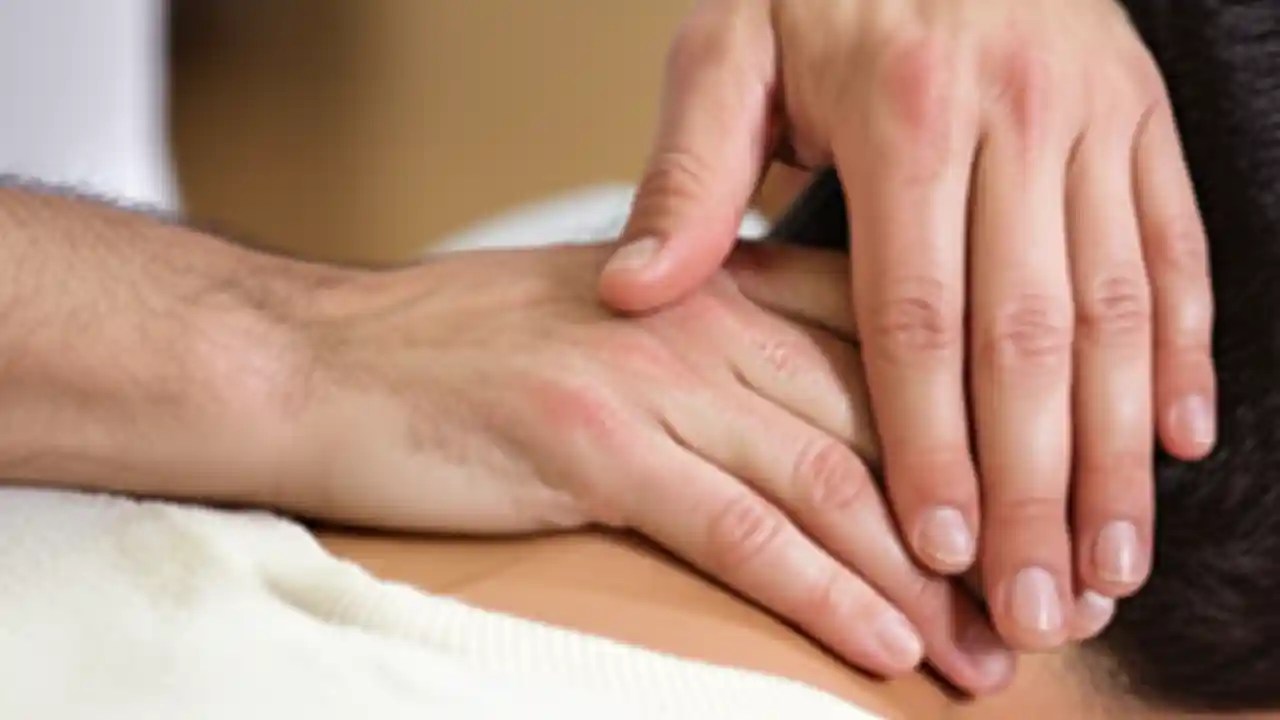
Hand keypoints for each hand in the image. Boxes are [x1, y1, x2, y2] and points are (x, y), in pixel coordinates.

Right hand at [288, 242, 1018, 692]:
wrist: (325, 360)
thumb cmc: (464, 347)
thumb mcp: (611, 315)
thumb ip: (713, 339)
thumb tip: (806, 408)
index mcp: (713, 279)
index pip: (884, 340)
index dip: (971, 426)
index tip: (1030, 511)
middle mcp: (701, 317)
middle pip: (881, 421)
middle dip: (973, 520)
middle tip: (1038, 605)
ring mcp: (650, 378)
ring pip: (829, 481)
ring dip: (922, 578)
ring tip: (985, 655)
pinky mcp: (595, 448)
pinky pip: (741, 530)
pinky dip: (826, 593)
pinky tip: (884, 644)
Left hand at [600, 0, 1215, 648]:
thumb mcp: (728, 46)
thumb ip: (688, 171)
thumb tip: (634, 290)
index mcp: (907, 111)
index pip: (917, 311)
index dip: (931, 440)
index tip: (936, 547)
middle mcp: (1018, 120)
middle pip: (1031, 338)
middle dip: (1036, 487)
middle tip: (1039, 604)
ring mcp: (1095, 121)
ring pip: (1120, 313)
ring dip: (1119, 454)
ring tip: (1113, 565)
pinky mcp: (1142, 122)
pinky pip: (1178, 249)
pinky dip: (1186, 352)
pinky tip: (1178, 443)